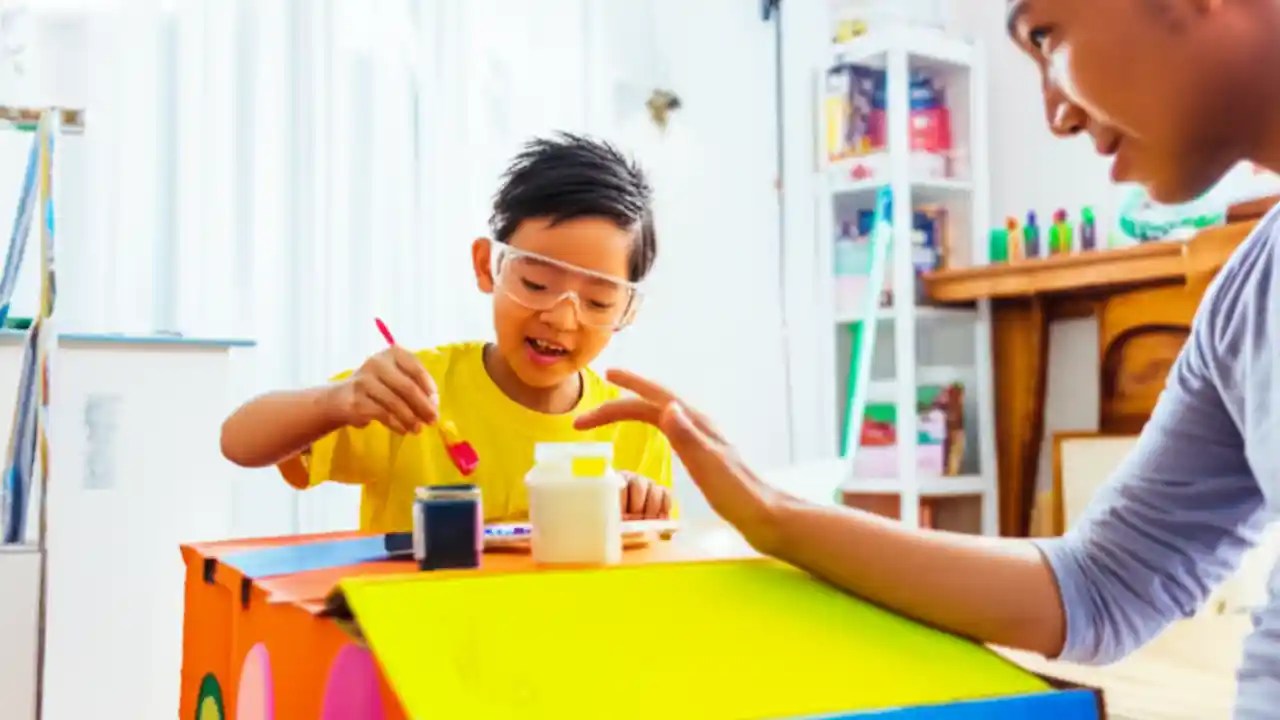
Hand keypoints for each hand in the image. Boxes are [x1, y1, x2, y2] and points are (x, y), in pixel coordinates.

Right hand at [328, 347, 438, 433]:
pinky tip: (403, 430)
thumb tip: (433, 405)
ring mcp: (364, 381)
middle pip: (407, 387)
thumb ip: (416, 387)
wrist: (341, 398)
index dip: (429, 388)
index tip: (435, 404)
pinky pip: (383, 414)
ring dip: (411, 419)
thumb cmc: (377, 388)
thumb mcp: (396, 380)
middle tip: (432, 420)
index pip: (416, 369)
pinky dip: (397, 424)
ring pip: (395, 403)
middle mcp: (377, 363)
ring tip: (418, 429)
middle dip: (423, 406)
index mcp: (392, 354)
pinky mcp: (356, 400)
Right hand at [575, 370, 783, 551]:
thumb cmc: (737, 494)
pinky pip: (669, 428)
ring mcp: (702, 438)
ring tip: (614, 409)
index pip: (651, 400)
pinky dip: (651, 423)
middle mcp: (698, 424)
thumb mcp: (709, 465)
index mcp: (695, 424)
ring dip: (635, 407)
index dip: (623, 394)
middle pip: (653, 402)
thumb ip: (688, 436)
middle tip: (591, 405)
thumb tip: (667, 405)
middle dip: (621, 399)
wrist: (765, 514)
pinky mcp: (704, 453)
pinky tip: (655, 431)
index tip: (597, 392)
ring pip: (661, 412)